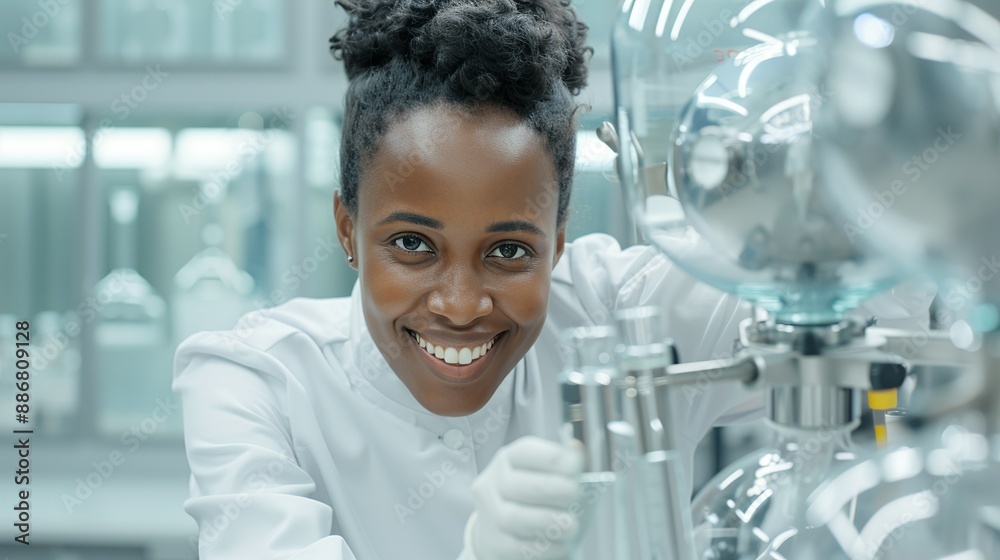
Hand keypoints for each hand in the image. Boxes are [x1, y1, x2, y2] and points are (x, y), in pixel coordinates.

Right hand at [460, 436, 583, 559]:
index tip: (576, 463)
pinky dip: (544, 547)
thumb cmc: (530, 496)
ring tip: (571, 525)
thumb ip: (561, 462)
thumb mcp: (542, 472)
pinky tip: (560, 543)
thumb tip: (578, 449)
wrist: (500, 527)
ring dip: (548, 521)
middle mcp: (493, 484)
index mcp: (508, 460)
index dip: (551, 457)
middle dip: (551, 489)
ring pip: (515, 518)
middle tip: (574, 494)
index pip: (524, 452)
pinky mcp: (494, 543)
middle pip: (517, 485)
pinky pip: (518, 547)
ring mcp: (489, 515)